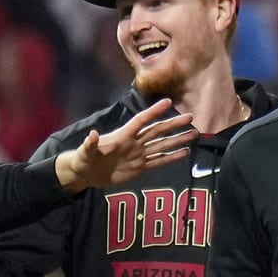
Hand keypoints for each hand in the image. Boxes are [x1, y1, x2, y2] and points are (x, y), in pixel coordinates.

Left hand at [55, 99, 198, 192]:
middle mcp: (134, 142)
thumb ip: (90, 144)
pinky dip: (172, 157)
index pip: (141, 120)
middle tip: (190, 117)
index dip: (153, 112)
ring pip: (162, 144)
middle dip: (173, 124)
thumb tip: (91, 134)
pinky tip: (185, 152)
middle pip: (157, 130)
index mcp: (123, 135)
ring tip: (193, 134)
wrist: (86, 173)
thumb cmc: (83, 159)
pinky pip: (159, 161)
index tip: (168, 102)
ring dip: (178, 139)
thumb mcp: (84, 152)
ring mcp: (139, 154)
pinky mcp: (140, 167)